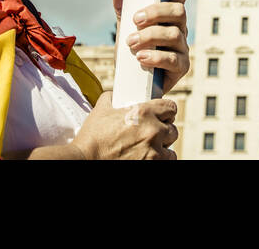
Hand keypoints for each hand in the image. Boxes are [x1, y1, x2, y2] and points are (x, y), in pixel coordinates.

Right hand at [50, 91, 176, 159]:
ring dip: (163, 144)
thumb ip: (113, 98)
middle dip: (164, 129)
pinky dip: (162, 158)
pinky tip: (152, 155)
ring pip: (171, 144)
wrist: (86, 159)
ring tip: (152, 145)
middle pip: (172, 127)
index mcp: (143, 112)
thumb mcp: (102, 109)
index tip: (162, 115)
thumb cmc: (93, 136)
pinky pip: (168, 159)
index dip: (166, 111)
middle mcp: (152, 129)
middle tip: (153, 132)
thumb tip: (116, 94)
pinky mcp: (152, 163)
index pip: (170, 107)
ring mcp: (153, 150)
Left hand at [112, 0, 190, 94]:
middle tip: (136, 20)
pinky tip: (140, 57)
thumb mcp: (125, 24)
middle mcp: (179, 28)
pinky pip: (173, 59)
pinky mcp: (181, 67)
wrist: (131, 81)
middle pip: (179, 11)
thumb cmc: (133, 48)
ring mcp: (182, 47)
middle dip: (157, 12)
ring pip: (174, 34)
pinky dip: (155, 57)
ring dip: (150, 36)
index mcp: (169, 14)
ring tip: (131, 42)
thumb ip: (121, 4)